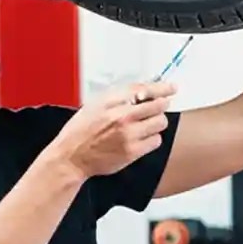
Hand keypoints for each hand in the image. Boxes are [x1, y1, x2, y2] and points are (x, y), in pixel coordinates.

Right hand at [49, 81, 176, 179]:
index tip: (171, 88)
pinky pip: (156, 141)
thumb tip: (143, 91)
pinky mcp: (132, 151)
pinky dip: (152, 139)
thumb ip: (118, 97)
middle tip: (160, 107)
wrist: (71, 156)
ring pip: (160, 122)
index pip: (144, 89)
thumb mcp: (95, 104)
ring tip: (146, 125)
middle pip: (158, 105)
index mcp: (111, 101)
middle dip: (162, 105)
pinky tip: (142, 138)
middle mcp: (121, 116)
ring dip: (156, 122)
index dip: (162, 88)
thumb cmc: (80, 131)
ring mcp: (128, 134)